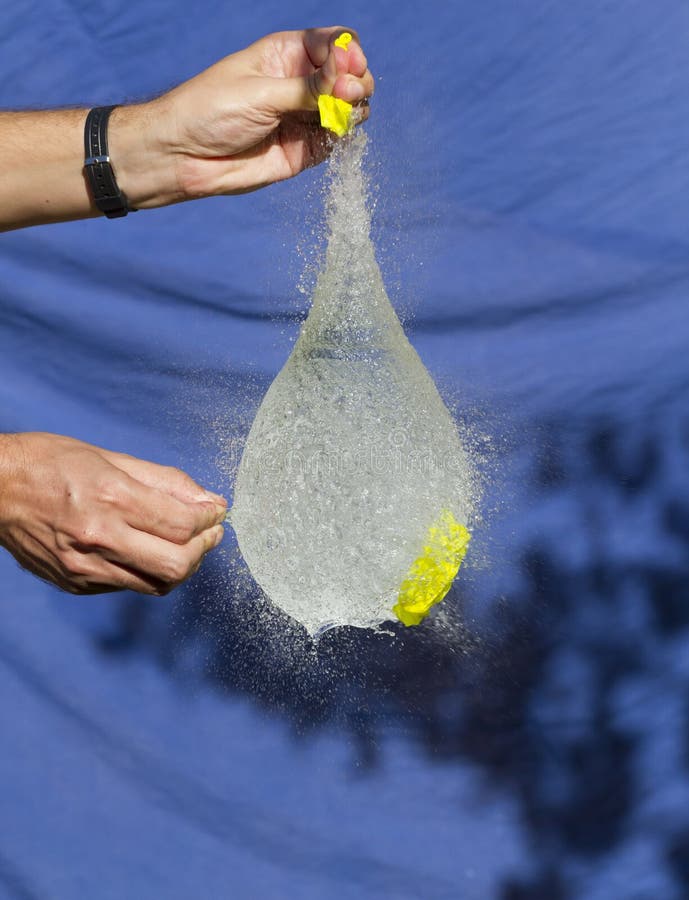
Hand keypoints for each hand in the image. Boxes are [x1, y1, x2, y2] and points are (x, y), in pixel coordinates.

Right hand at [0, 433, 225, 594]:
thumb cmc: (49, 463)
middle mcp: (98, 538)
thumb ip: (164, 482)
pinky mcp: (76, 584)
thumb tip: (208, 500)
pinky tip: (147, 551)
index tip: (218, 512)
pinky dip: (148, 571)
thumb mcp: (110, 457)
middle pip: (177, 564)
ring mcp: (85, 568)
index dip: (211, 520)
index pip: (182, 524)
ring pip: (157, 584)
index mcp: (110, 499)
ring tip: (186, 544)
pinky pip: (129, 586)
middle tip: (211, 533)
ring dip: (183, 565)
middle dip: (205, 549)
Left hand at [112, 26, 373, 206]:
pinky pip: (337, 140)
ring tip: (341, 118)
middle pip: (349, 75)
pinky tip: (335, 135)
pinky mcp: (306, 149)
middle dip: (357, 83)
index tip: (348, 66)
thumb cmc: (211, 111)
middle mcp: (300, 83)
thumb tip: (350, 80)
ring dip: (355, 110)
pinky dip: (344, 137)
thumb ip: (306, 90)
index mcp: (287, 54)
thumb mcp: (260, 93)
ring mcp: (305, 117)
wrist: (185, 157)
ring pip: (350, 108)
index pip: (334, 43)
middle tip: (346, 97)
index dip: (348, 52)